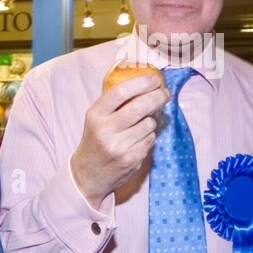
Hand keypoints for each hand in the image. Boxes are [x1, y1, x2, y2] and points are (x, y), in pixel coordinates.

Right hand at [70, 74, 169, 208]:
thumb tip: (148, 84)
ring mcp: (118, 146)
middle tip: (165, 93)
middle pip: (140, 106)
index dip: (142, 83)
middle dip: (157, 97)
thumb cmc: (97, 139)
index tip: (155, 79)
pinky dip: (149, 136)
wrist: (87, 173)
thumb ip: (117, 102)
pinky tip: (138, 140)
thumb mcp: (97, 117)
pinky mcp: (130, 159)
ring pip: (149, 123)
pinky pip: (150, 139)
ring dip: (151, 121)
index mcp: (95, 114)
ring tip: (141, 125)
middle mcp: (105, 129)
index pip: (121, 92)